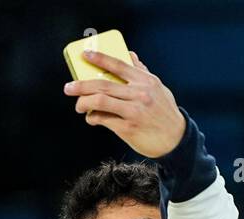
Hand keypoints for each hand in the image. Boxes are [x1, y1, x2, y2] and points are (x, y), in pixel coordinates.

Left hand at [64, 50, 185, 158]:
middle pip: (103, 84)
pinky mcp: (128, 127)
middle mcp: (139, 93)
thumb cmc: (164, 112)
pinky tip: (91, 118)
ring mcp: (133, 110)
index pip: (118, 65)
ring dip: (83, 103)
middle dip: (81, 85)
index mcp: (145, 80)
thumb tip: (130, 55)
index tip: (85, 55)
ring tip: (78, 106)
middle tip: (68, 88)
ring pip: (100, 101)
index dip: (99, 58)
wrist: (175, 139)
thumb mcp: (158, 88)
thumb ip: (142, 73)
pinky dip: (93, 118)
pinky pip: (103, 119)